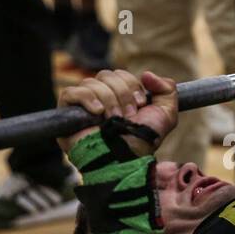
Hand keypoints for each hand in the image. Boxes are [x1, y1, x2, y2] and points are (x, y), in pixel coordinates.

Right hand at [59, 70, 179, 154]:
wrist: (125, 159)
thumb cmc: (142, 141)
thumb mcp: (166, 115)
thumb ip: (167, 89)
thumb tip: (147, 74)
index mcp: (118, 97)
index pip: (119, 74)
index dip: (131, 85)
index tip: (140, 105)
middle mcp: (99, 99)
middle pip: (106, 75)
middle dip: (122, 94)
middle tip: (128, 116)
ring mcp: (81, 106)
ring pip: (91, 82)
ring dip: (109, 100)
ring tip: (114, 120)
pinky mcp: (66, 113)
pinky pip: (71, 92)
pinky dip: (87, 98)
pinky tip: (98, 113)